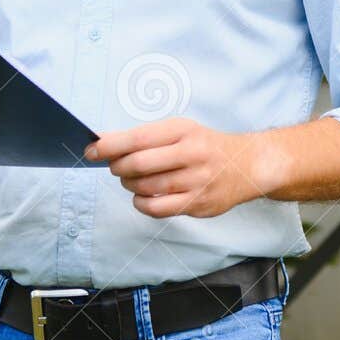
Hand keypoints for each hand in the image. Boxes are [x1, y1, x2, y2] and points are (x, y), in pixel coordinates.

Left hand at [84, 117, 277, 217]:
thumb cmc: (206, 146)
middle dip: (118, 167)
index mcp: (184, 131)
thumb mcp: (181, 130)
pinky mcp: (198, 204)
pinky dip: (141, 203)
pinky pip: (157, 209)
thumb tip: (104, 143)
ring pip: (146, 188)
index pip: (138, 138)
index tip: (91, 150)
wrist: (247, 166)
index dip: (110, 145)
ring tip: (132, 179)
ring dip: (129, 184)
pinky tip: (143, 195)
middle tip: (114, 166)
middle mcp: (192, 154)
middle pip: (139, 165)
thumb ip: (145, 137)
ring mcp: (197, 181)